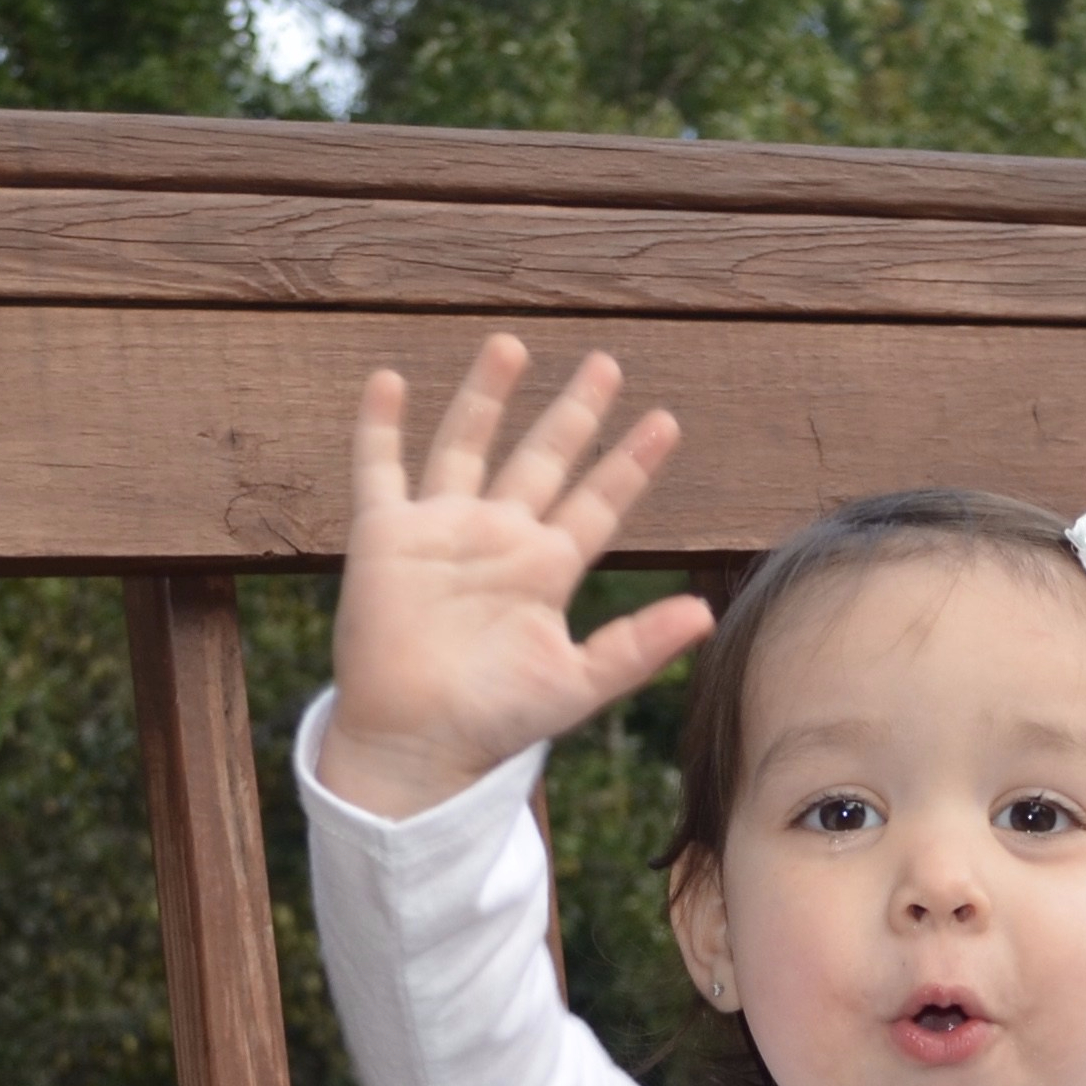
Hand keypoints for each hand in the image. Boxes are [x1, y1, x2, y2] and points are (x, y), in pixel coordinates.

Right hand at [321, 334, 713, 819]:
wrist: (419, 743)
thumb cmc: (497, 721)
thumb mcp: (577, 684)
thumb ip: (637, 647)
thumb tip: (705, 614)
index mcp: (546, 571)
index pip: (598, 504)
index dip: (630, 464)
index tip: (665, 422)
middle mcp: (499, 540)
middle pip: (543, 459)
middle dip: (574, 413)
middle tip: (606, 363)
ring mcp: (442, 532)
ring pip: (467, 445)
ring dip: (487, 396)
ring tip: (511, 343)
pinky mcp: (386, 535)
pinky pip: (380, 468)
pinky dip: (380, 426)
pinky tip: (389, 381)